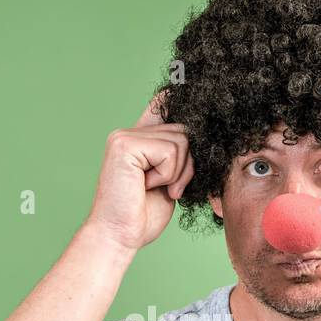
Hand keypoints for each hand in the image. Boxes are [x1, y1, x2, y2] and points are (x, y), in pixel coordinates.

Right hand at [84, 90, 193, 251]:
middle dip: (189, 163)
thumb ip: (177, 156)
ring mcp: (125, 136)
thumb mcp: (169, 181)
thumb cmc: (142, 216)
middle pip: (185, 129)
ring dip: (179, 172)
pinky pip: (170, 151)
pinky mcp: (125, 145)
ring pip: (181, 140)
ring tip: (158, 188)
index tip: (185, 83)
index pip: (162, 103)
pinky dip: (168, 174)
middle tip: (171, 187)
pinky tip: (148, 186)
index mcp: (139, 139)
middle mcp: (129, 132)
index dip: (177, 95)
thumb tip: (202, 134)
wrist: (119, 237)